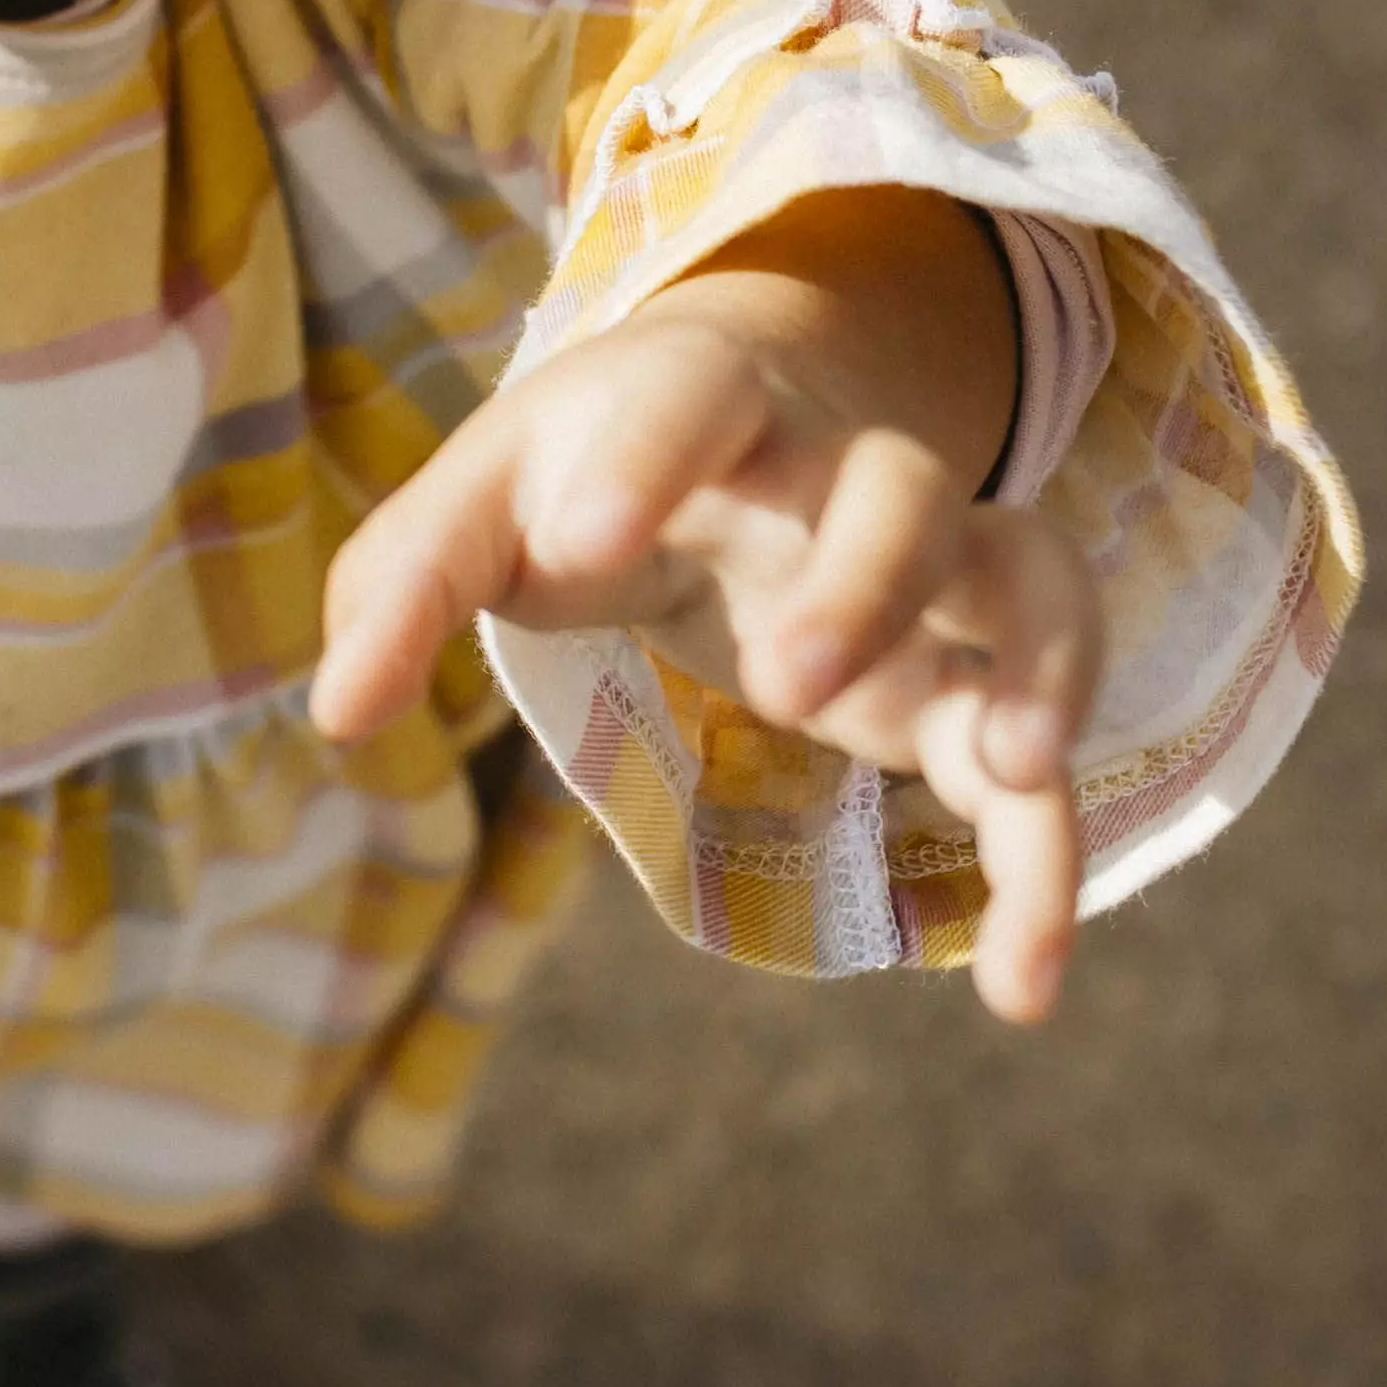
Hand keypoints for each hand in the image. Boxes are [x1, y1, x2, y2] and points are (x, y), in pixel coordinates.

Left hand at [306, 190, 1103, 1021]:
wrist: (756, 414)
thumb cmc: (593, 465)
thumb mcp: (486, 501)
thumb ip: (403, 584)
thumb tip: (338, 714)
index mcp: (704, 407)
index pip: (688, 397)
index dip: (646, 462)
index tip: (579, 542)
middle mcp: (839, 477)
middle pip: (900, 489)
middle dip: (864, 580)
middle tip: (785, 682)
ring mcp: (928, 573)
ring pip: (1025, 583)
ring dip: (1034, 668)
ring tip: (1004, 771)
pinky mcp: (963, 683)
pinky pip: (1042, 762)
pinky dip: (1048, 868)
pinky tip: (1020, 988)